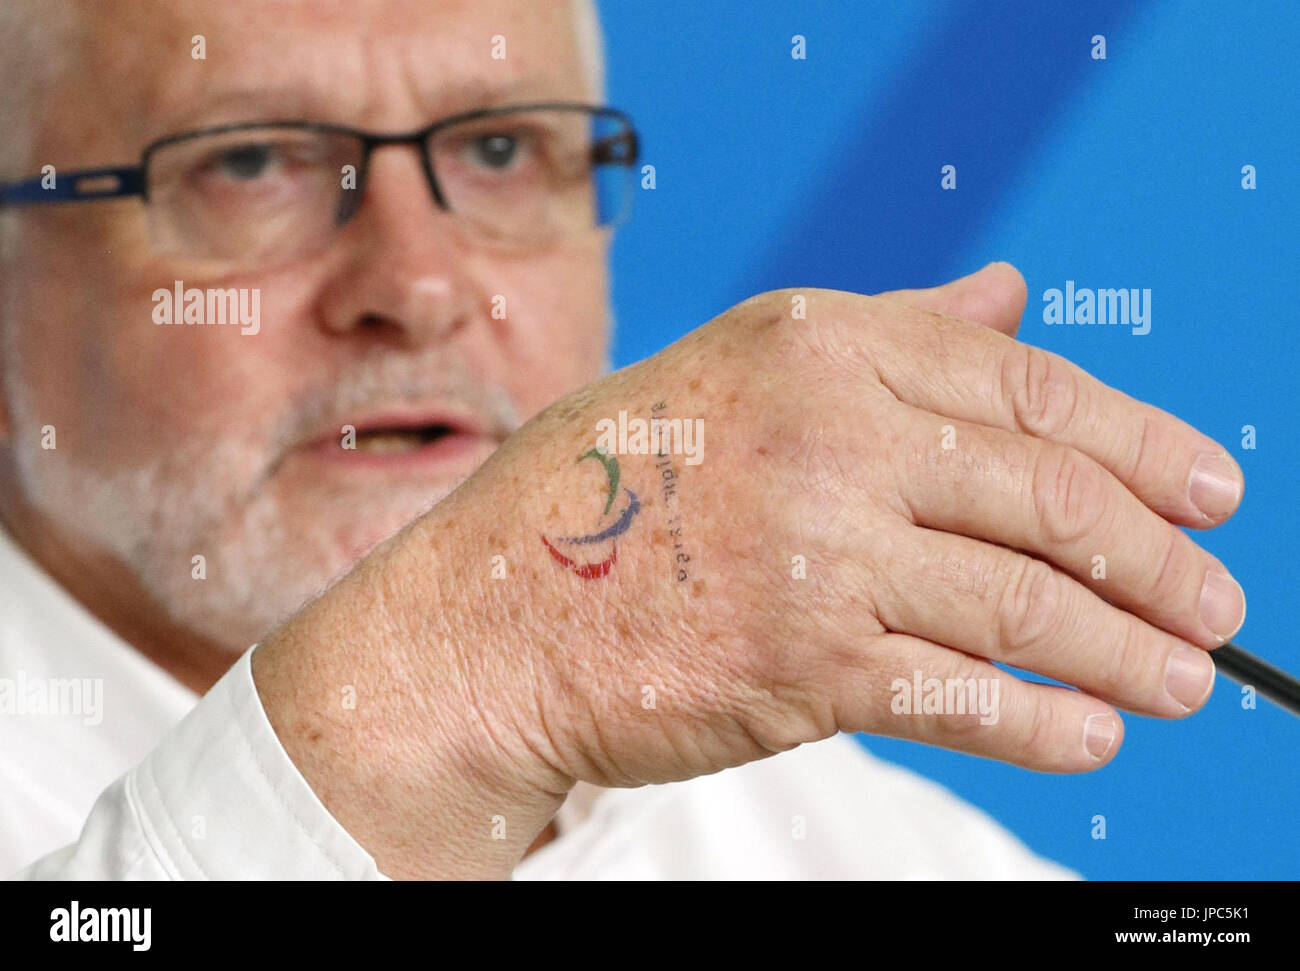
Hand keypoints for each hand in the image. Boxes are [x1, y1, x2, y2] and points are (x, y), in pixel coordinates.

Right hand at [255, 263, 1244, 876]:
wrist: (488, 618)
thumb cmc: (609, 492)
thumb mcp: (740, 374)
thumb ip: (888, 336)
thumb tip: (1008, 298)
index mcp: (816, 343)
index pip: (1023, 387)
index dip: (1137, 444)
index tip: (1206, 491)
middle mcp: (827, 435)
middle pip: (1047, 496)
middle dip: (1152, 559)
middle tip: (1212, 603)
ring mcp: (816, 554)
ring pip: (1023, 606)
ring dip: (1124, 650)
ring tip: (1179, 681)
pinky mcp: (803, 669)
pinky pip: (962, 699)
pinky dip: (1042, 724)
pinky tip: (1090, 735)